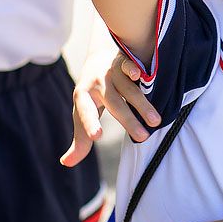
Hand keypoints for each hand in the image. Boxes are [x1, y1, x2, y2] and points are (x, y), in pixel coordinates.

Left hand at [61, 49, 158, 165]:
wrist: (97, 58)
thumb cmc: (91, 94)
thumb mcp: (82, 113)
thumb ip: (79, 140)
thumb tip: (66, 163)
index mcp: (83, 96)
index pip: (86, 112)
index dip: (90, 123)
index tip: (97, 136)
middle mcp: (97, 83)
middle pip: (115, 104)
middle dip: (129, 120)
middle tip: (142, 137)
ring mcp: (112, 71)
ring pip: (129, 89)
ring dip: (143, 105)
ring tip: (156, 122)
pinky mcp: (125, 62)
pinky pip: (131, 66)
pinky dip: (137, 70)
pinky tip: (144, 76)